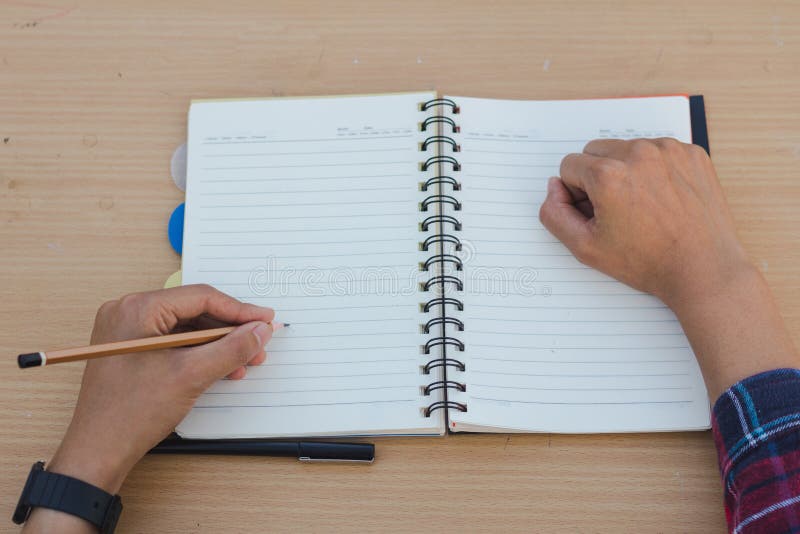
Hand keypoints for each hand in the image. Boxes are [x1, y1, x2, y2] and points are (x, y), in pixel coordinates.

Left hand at [44, 285, 273, 492]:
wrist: (99, 451)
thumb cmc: (131, 413)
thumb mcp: (192, 375)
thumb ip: (232, 348)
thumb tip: (261, 330)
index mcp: (138, 308)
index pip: (201, 298)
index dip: (240, 310)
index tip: (266, 320)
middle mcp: (129, 312)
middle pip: (195, 311)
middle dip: (230, 330)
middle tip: (258, 343)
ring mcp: (128, 331)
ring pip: (187, 327)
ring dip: (218, 343)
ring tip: (244, 361)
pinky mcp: (132, 349)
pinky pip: (174, 341)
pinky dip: (199, 353)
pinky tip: (221, 368)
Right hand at [540, 138, 796, 399]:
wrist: (703, 269)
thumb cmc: (648, 262)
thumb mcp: (585, 248)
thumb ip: (554, 214)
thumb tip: (555, 187)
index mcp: (608, 174)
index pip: (569, 166)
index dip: (577, 194)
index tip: (598, 215)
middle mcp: (638, 153)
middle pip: (595, 151)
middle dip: (598, 177)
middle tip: (617, 211)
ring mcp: (669, 150)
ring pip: (627, 149)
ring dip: (626, 171)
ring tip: (643, 206)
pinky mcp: (692, 154)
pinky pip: (658, 151)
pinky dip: (655, 170)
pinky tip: (664, 199)